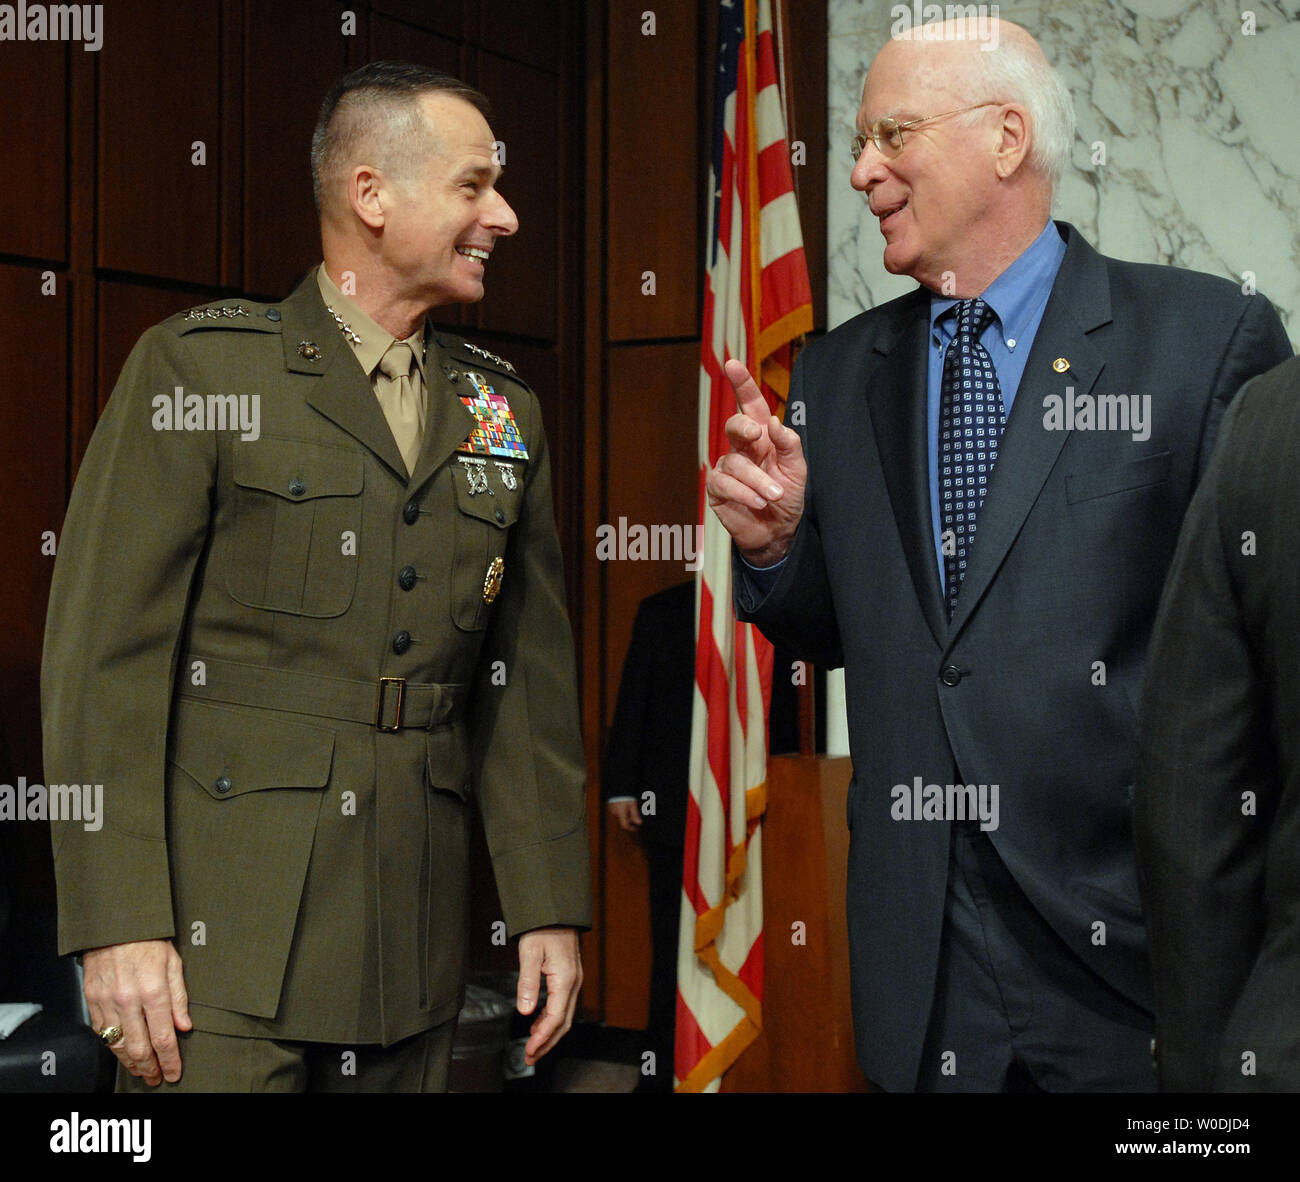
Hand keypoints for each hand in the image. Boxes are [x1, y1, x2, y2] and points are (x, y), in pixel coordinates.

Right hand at [82, 939, 191, 1085]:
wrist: (115, 924)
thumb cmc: (148, 940)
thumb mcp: (173, 963)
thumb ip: (179, 997)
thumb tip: (185, 1026)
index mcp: (153, 991)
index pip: (163, 1037)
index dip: (170, 1060)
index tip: (174, 1072)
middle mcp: (128, 1000)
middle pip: (139, 1048)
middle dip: (149, 1068)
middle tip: (157, 1078)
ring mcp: (107, 1002)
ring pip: (117, 1045)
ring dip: (130, 1063)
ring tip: (141, 1071)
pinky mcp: (91, 1000)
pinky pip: (101, 1032)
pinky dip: (112, 1046)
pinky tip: (121, 1051)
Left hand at [516, 926, 581, 1065]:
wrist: (556, 910)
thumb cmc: (543, 928)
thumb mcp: (529, 953)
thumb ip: (527, 982)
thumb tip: (526, 1011)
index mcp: (566, 979)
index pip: (556, 1018)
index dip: (542, 1037)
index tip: (529, 1050)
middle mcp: (574, 983)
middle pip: (563, 1022)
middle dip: (547, 1042)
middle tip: (531, 1058)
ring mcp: (573, 981)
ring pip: (564, 1016)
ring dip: (549, 1033)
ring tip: (532, 1047)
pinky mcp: (569, 977)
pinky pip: (562, 1005)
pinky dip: (551, 1019)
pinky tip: (538, 1024)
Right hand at [607, 798, 642, 830]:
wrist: (617, 787)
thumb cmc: (625, 795)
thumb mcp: (632, 804)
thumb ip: (635, 814)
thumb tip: (639, 823)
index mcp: (620, 813)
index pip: (625, 825)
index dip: (631, 828)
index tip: (636, 828)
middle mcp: (615, 813)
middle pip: (623, 820)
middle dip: (630, 819)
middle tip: (635, 814)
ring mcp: (612, 809)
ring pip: (620, 815)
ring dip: (626, 814)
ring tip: (630, 807)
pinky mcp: (610, 805)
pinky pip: (617, 811)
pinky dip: (622, 810)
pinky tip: (625, 804)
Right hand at [705, 358, 806, 564]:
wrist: (778, 532)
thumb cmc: (789, 497)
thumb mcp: (799, 470)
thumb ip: (790, 444)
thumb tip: (776, 424)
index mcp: (763, 437)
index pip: (751, 406)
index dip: (741, 384)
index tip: (732, 364)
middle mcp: (743, 448)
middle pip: (734, 425)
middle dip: (743, 426)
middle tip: (756, 434)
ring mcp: (728, 467)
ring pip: (735, 462)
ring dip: (758, 480)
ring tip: (775, 495)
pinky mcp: (717, 488)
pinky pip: (724, 483)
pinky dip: (744, 493)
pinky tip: (758, 502)